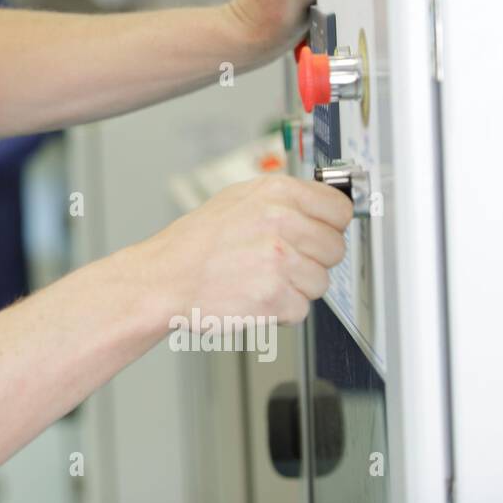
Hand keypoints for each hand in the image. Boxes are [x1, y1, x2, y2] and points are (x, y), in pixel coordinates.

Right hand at [118, 173, 352, 325]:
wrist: (164, 278)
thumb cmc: (194, 243)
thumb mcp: (237, 200)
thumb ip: (282, 200)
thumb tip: (321, 204)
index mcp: (276, 192)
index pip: (339, 209)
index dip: (329, 226)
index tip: (319, 233)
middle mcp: (281, 222)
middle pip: (335, 248)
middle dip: (313, 259)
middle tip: (280, 261)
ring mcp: (279, 260)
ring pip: (321, 282)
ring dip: (297, 287)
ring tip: (262, 278)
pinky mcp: (274, 296)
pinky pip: (302, 309)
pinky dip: (281, 310)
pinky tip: (255, 295)